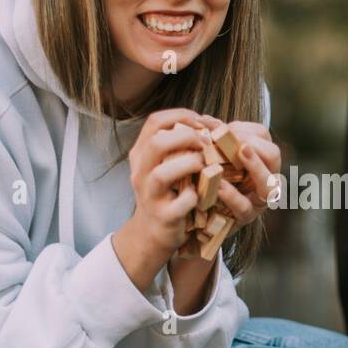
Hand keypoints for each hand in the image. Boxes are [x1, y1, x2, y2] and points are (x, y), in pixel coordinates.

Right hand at [113, 108, 210, 288]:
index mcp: (141, 154)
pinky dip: (194, 196)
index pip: (154, 122)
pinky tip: (201, 193)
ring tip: (205, 166)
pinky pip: (181, 203)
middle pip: (156, 143)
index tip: (200, 122)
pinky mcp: (164, 216)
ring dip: (191, 164)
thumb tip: (206, 122)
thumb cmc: (166, 192)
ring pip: (163, 174)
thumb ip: (176, 144)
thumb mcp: (162, 164)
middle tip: (205, 143)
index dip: (181, 116)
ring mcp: (150, 196)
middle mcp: (140, 173)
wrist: (152, 232)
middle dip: (187, 137)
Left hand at [216, 119, 281, 231]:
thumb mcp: (214, 157)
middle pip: (273, 155)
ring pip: (269, 183)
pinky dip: (232, 194)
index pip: (263, 136)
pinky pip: (244, 206)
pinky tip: (219, 185)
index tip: (223, 128)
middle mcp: (266, 179)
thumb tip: (205, 120)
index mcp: (260, 159)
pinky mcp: (245, 218)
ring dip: (256, 165)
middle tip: (233, 140)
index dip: (245, 129)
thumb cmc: (210, 180)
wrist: (198, 216)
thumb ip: (214, 141)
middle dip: (254, 144)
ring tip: (241, 151)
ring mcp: (258, 200)